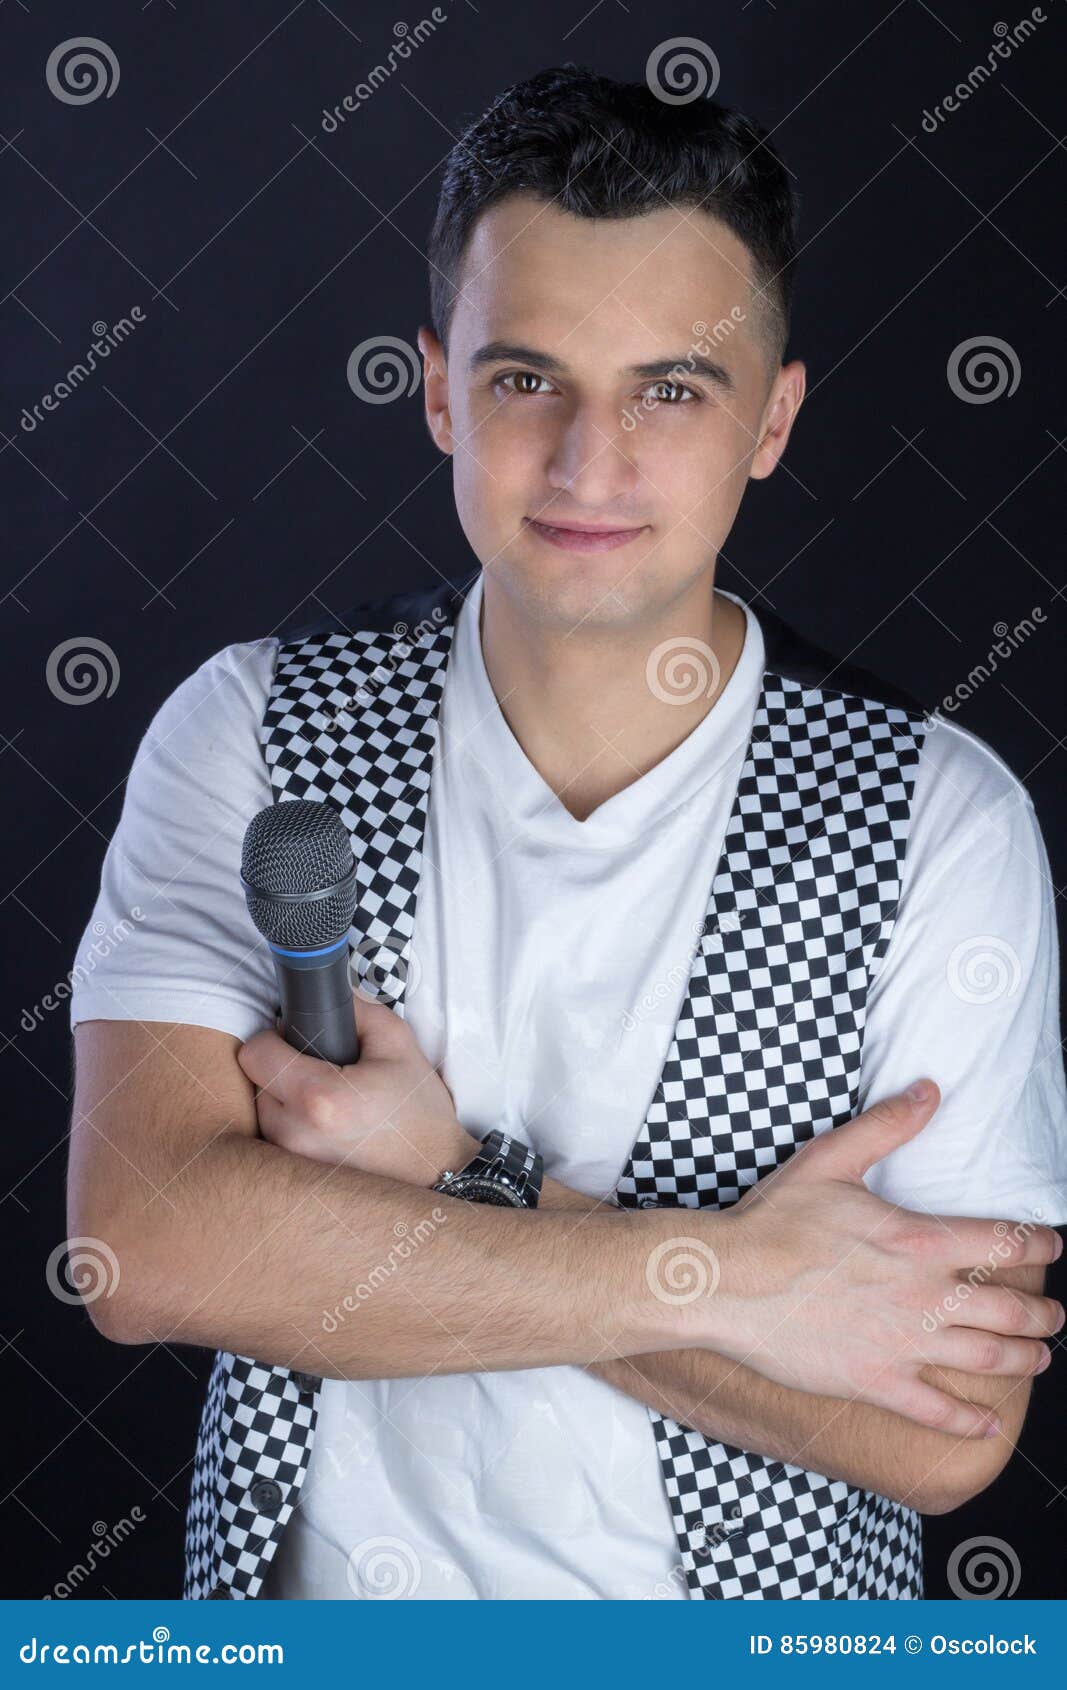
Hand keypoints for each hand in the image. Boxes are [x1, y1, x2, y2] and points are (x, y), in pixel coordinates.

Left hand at [236, 989, 474, 1185]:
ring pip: (261, 1111)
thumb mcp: (397, 1043)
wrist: (434, 1169)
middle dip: (280, 1068)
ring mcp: (291, 1162)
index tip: (296, 1039)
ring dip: (282, 1098)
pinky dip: (291, 1125)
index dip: (274, 1037)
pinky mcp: (295, 1179)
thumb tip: (322, 993)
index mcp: (319, 1097)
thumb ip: (355, 1009)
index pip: (255, 1052)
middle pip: (255, 1081)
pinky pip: (274, 1138)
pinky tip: (324, 1125)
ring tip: (325, 1101)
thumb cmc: (418, 1110)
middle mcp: (295, 1134)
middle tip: (319, 1070)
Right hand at [692, 1080, 1063, 1438]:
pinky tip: (988, 1426)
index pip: (1001, 1243)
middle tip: (1053, 1315)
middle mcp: (923, 1296)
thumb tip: (929, 1091)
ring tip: (1037, 1359)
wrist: (728, 1280)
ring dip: (1024, 1361)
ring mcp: (902, 1343)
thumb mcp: (830, 1159)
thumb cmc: (774, 1220)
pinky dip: (969, 1422)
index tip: (1049, 1248)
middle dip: (1042, 1314)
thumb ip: (887, 1126)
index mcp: (919, 1240)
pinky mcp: (876, 1381)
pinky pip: (936, 1411)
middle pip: (1009, 1310)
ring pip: (987, 1360)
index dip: (1036, 1246)